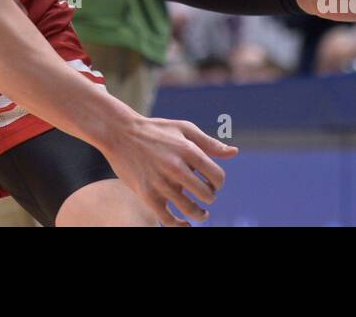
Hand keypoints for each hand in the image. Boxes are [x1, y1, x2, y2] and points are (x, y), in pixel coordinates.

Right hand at [101, 116, 236, 225]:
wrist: (120, 132)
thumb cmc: (156, 130)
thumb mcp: (184, 129)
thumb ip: (209, 143)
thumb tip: (235, 153)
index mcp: (188, 150)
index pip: (217, 177)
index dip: (218, 183)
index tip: (212, 183)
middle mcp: (176, 167)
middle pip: (206, 194)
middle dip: (209, 197)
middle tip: (205, 196)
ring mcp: (161, 182)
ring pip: (190, 209)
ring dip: (199, 214)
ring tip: (200, 213)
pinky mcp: (147, 194)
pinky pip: (168, 219)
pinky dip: (180, 226)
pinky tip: (184, 223)